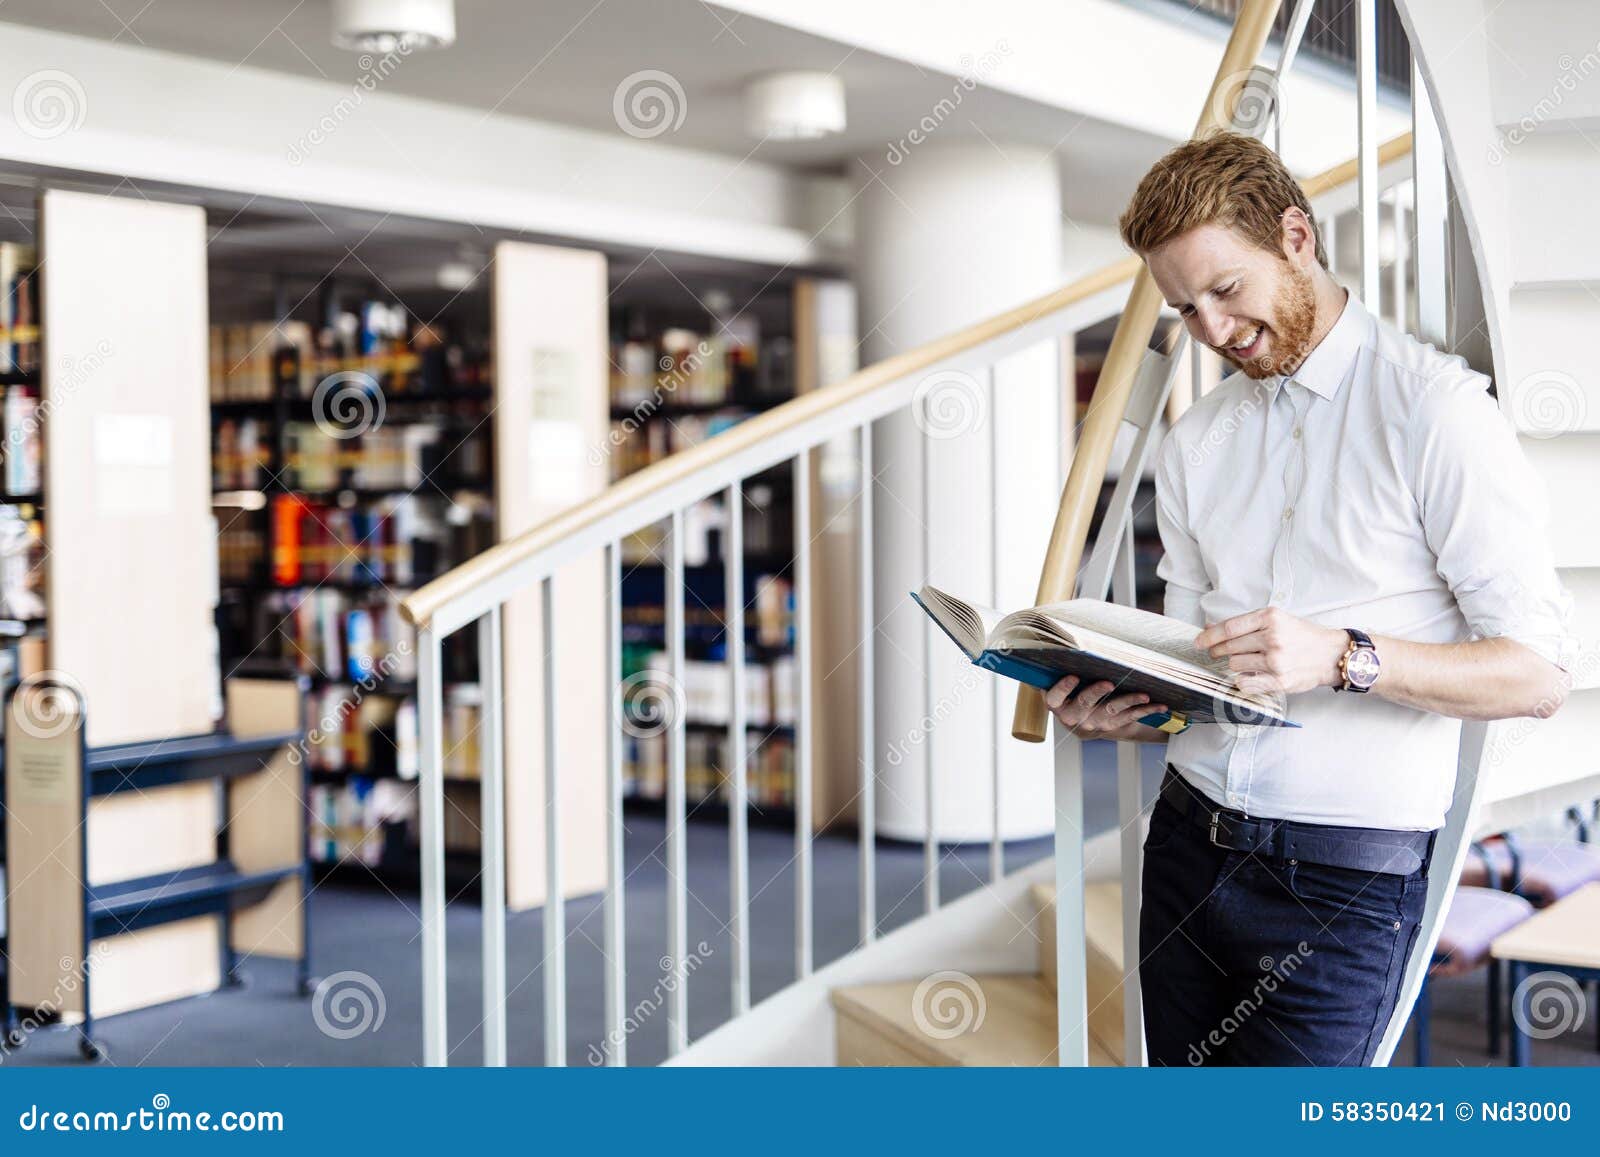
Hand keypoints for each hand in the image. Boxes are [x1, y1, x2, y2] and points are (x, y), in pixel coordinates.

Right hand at [1044, 676, 1165, 736]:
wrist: (1083, 722)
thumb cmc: (1072, 693)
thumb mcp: (1061, 685)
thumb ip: (1060, 670)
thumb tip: (1067, 642)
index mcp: (1058, 704)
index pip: (1054, 698)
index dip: (1062, 688)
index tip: (1073, 677)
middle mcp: (1074, 716)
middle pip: (1084, 703)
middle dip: (1097, 692)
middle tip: (1109, 683)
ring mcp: (1094, 723)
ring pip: (1111, 710)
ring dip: (1128, 701)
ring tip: (1144, 695)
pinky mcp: (1112, 725)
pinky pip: (1130, 717)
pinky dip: (1146, 710)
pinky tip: (1160, 705)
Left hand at [1194, 607, 1347, 695]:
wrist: (1332, 654)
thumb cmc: (1302, 636)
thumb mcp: (1277, 619)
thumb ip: (1246, 624)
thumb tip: (1210, 627)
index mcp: (1270, 618)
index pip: (1229, 628)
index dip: (1208, 636)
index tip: (1198, 641)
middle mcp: (1272, 638)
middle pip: (1229, 647)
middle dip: (1217, 651)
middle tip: (1216, 653)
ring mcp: (1276, 661)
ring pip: (1235, 665)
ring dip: (1234, 664)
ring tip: (1247, 661)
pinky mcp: (1279, 680)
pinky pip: (1245, 683)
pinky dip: (1241, 680)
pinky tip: (1249, 675)